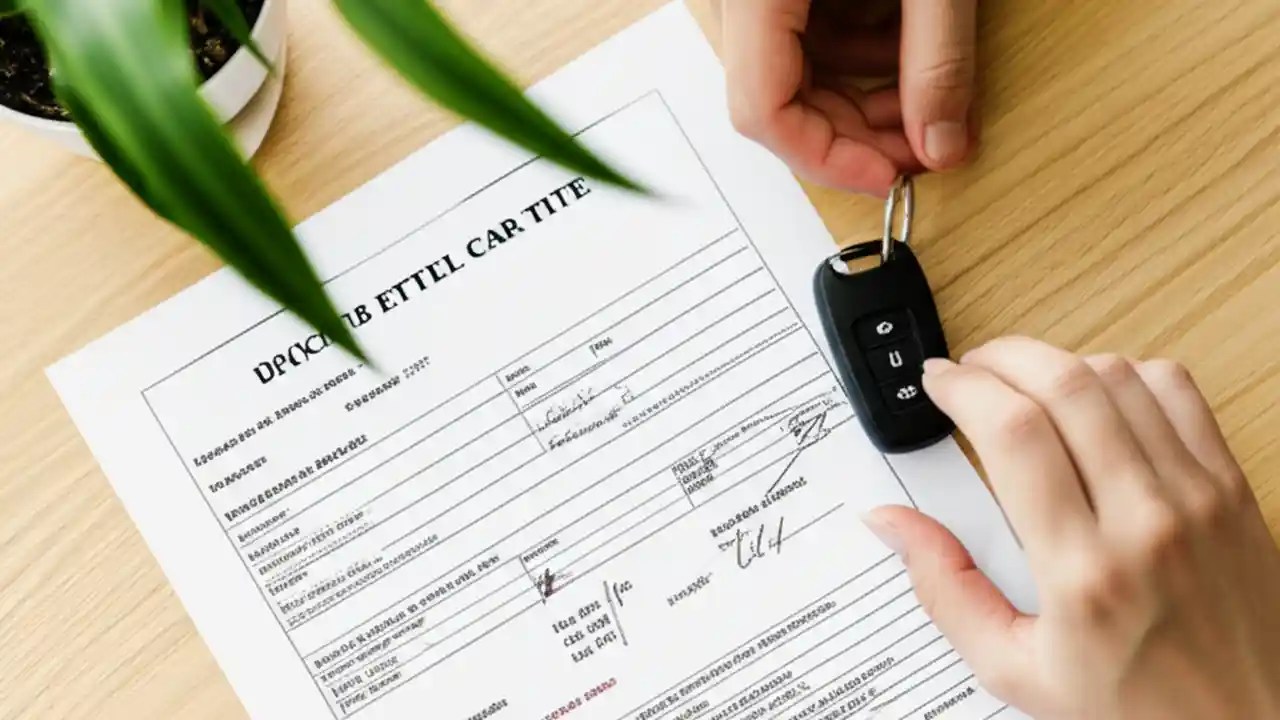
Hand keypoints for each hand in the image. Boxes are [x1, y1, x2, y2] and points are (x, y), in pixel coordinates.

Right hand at [718, 0, 977, 196]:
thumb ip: (939, 60)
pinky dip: (857, 57)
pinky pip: (799, 42)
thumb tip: (943, 145)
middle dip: (859, 134)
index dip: (829, 158)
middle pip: (778, 104)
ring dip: (864, 97)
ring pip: (792, 79)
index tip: (888, 174)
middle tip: (925, 143)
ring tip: (927, 87)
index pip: (764, 111)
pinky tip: (905, 44)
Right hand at [863, 337, 1279, 718]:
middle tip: (973, 371)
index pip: (1013, 433)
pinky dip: (1126, 372)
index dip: (963, 387)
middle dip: (999, 358)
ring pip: (1117, 375)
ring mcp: (1195, 495)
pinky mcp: (1230, 485)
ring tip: (1026, 383)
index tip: (939, 382)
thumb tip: (891, 523)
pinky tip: (1098, 396)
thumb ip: (944, 590)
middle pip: (1062, 385)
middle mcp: (1144, 521)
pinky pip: (1177, 389)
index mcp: (1081, 571)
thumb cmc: (1139, 705)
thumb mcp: (1014, 667)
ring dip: (1056, 362)